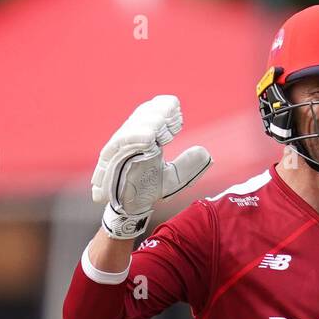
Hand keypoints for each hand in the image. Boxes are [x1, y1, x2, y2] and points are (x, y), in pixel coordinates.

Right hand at [91, 95, 211, 240]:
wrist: (131, 208)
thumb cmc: (149, 189)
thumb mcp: (174, 178)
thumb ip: (189, 166)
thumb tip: (206, 153)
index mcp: (146, 136)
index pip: (155, 113)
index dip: (167, 110)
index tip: (180, 118)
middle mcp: (132, 136)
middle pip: (144, 113)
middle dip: (161, 113)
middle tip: (177, 122)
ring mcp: (121, 145)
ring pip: (134, 125)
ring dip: (152, 123)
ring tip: (168, 129)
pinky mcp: (112, 156)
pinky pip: (123, 142)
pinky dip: (136, 137)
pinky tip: (150, 137)